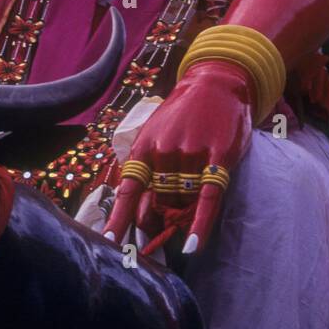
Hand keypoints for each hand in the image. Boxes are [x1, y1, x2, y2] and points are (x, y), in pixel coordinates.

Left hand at [103, 61, 252, 254]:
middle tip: (166, 225)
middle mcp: (165, 151)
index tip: (109, 243)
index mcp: (144, 147)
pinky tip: (193, 246)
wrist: (214, 82)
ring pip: (184, 203)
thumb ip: (147, 171)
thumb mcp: (155, 136)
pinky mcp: (219, 156)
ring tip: (190, 206)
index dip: (119, 219)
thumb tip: (140, 217)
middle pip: (159, 205)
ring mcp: (192, 153)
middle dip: (162, 220)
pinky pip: (209, 198)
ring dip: (185, 216)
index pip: (128, 191)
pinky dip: (200, 224)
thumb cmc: (182, 115)